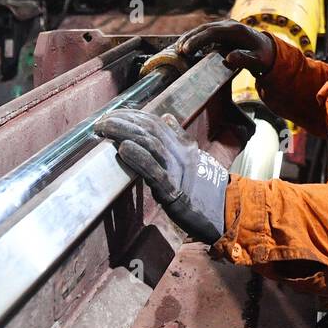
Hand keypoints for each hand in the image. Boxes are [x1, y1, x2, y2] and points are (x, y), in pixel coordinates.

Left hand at [94, 109, 228, 243]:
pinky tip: (124, 149)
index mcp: (183, 145)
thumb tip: (166, 116)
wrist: (225, 212)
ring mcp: (178, 171)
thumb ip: (179, 138)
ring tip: (106, 129)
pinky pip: (155, 171)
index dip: (132, 116)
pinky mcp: (174, 192)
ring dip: (125, 134)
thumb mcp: (194, 158)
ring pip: (151, 145)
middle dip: (123, 122)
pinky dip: (139, 158)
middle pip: (150, 130)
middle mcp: (181, 154)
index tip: (113, 114)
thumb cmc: (207, 188)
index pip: (155, 122)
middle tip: (102, 122)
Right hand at [176, 19, 275, 75]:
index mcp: (236, 30)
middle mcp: (229, 24)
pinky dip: (194, 38)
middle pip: (205, 28)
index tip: (186, 50)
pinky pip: (205, 33)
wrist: (268, 49)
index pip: (213, 32)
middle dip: (190, 38)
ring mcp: (225, 26)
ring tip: (177, 50)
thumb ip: (244, 59)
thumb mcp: (257, 61)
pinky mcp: (221, 30)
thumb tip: (228, 58)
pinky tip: (185, 47)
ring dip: (189, 37)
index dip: (198, 40)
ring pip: (203, 29)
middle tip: (178, 51)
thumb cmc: (263, 56)